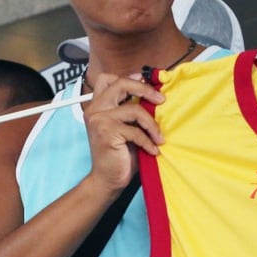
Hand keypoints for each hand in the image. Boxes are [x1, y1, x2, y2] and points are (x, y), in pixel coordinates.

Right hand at [83, 71, 165, 191]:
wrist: (107, 179)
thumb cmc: (118, 154)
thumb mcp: (124, 127)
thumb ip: (128, 109)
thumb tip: (151, 94)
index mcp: (97, 106)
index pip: (107, 79)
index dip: (128, 77)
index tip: (146, 82)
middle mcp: (95, 110)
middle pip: (120, 84)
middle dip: (144, 89)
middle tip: (160, 100)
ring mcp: (99, 120)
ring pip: (135, 110)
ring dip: (152, 125)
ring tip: (159, 137)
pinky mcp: (107, 133)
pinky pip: (136, 131)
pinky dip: (148, 141)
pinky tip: (152, 150)